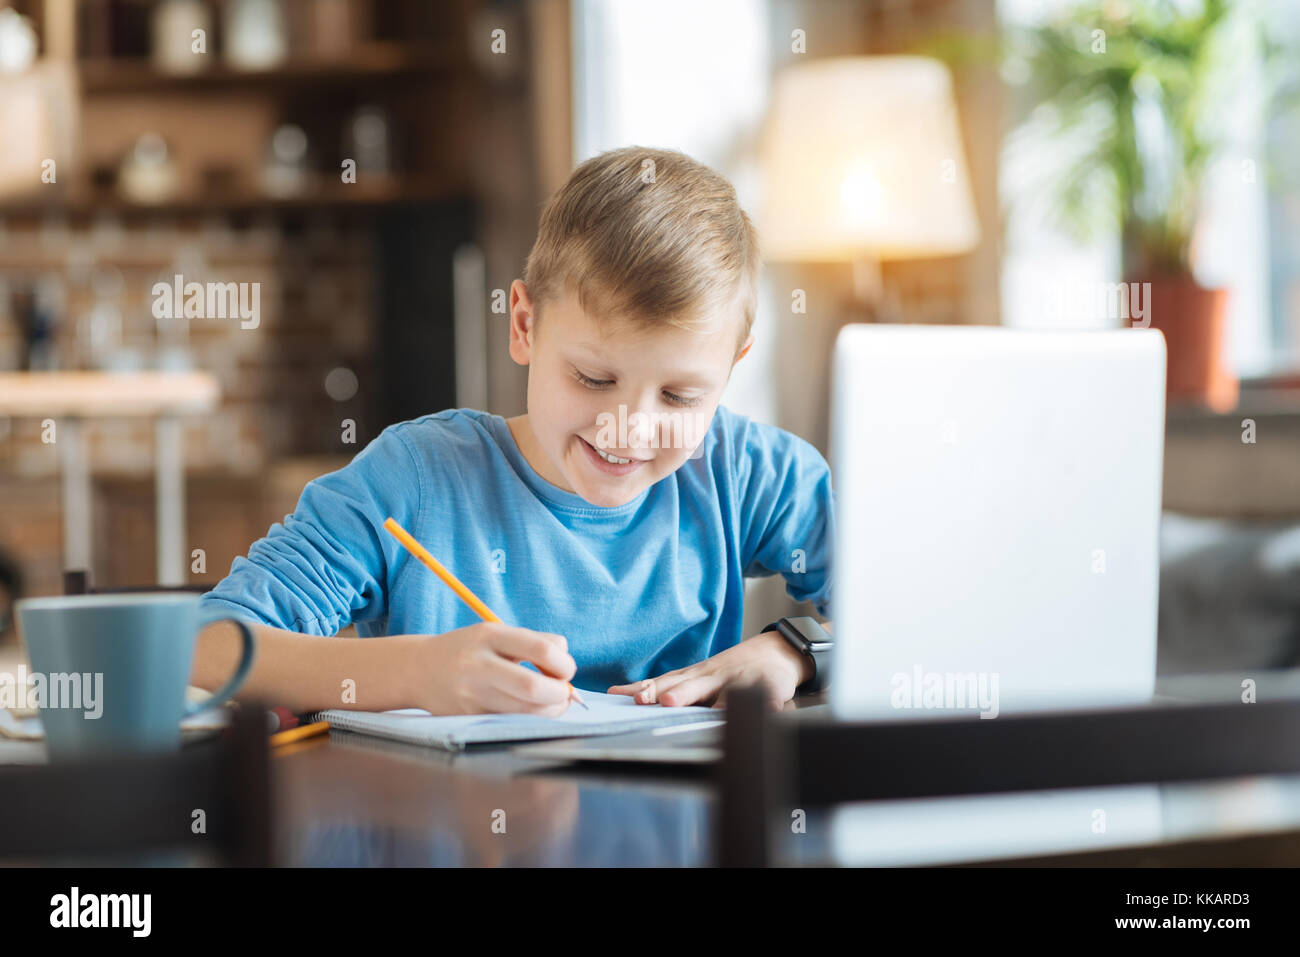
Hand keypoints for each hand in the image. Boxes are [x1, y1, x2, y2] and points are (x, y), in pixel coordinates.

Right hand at [413, 622, 575, 715]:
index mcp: (490, 636)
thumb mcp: (497, 634)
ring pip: (525, 711)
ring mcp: (471, 694)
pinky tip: (531, 710)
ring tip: (553, 703)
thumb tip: (567, 665)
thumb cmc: (470, 650)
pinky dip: (530, 719)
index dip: (564, 664)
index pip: (541, 649)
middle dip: (560, 694)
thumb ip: (536, 642)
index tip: (566, 671)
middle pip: (533, 687)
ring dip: (550, 711)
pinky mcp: (468, 717)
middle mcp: (478, 665)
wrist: (419, 670)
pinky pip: (511, 722)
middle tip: (565, 693)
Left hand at [607, 631, 811, 711]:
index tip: (635, 698)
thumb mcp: (696, 677)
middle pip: (696, 686)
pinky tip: (770, 711)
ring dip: (725, 701)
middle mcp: (715, 677)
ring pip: (733, 692)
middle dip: (682, 694)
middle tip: (669, 702)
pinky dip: (770, 704)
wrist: (775, 653)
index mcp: (695, 677)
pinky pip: (770, 697)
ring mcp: (743, 681)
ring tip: (719, 711)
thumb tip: (634, 696)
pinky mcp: (771, 688)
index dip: (652, 691)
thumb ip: (668, 686)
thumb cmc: (727, 672)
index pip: (667, 683)